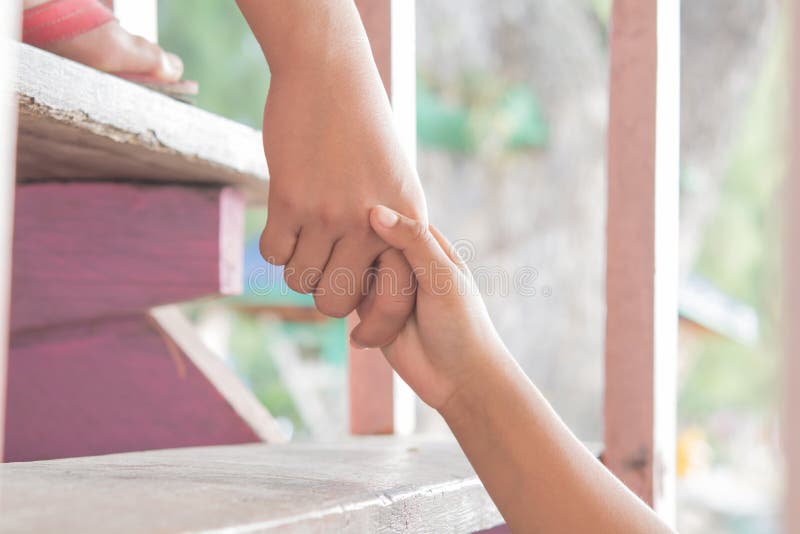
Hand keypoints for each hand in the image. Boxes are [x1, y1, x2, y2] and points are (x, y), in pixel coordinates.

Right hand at [260, 63, 426, 346]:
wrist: (331, 76)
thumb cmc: (365, 130)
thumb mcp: (397, 181)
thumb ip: (396, 232)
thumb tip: (377, 283)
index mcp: (408, 222)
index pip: (396, 300)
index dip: (376, 324)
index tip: (359, 327)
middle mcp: (372, 224)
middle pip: (336, 301)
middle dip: (324, 296)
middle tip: (322, 271)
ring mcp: (330, 213)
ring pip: (299, 281)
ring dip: (297, 268)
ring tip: (303, 239)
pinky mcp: (290, 200)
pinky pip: (273, 254)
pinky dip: (275, 246)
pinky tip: (285, 221)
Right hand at [351, 206, 507, 409]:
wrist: (457, 380)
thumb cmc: (460, 324)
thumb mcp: (441, 277)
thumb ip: (412, 242)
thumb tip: (375, 211)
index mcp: (427, 244)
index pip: (389, 218)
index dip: (374, 225)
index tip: (369, 237)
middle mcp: (403, 262)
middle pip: (364, 245)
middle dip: (368, 268)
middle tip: (388, 292)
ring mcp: (384, 287)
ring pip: (352, 273)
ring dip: (363, 296)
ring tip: (394, 319)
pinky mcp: (370, 312)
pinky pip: (349, 302)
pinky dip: (357, 315)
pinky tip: (373, 333)